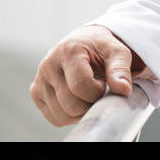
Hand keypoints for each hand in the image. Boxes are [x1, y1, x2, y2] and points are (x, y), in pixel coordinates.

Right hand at [30, 24, 151, 126]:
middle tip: (99, 92)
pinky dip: (70, 116)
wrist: (83, 41)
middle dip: (91, 104)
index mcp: (68, 51)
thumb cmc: (101, 48)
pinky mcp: (35, 92)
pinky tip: (79, 100)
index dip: (98, 92)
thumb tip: (123, 90)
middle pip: (71, 105)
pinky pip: (54, 118)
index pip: (80, 86)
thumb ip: (120, 69)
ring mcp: (39, 80)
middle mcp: (48, 65)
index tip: (104, 84)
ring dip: (81, 112)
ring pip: (62, 116)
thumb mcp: (117, 51)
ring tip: (89, 94)